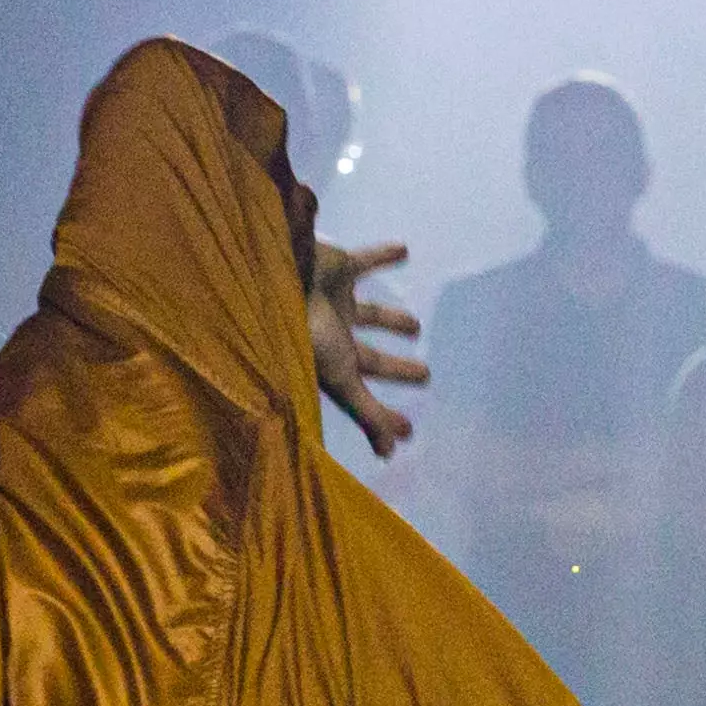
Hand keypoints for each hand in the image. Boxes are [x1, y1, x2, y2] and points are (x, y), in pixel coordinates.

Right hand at [304, 238, 429, 461]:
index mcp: (333, 363)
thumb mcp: (341, 378)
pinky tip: (404, 251)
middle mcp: (333, 336)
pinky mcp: (338, 267)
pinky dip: (384, 256)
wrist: (280, 278)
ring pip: (369, 314)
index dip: (384, 413)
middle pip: (370, 357)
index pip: (364, 394)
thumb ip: (367, 414)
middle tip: (425, 376)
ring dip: (393, 320)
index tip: (409, 427)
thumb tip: (392, 454)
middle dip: (396, 368)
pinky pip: (365, 261)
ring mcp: (334, 302)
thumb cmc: (308, 331)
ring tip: (417, 326)